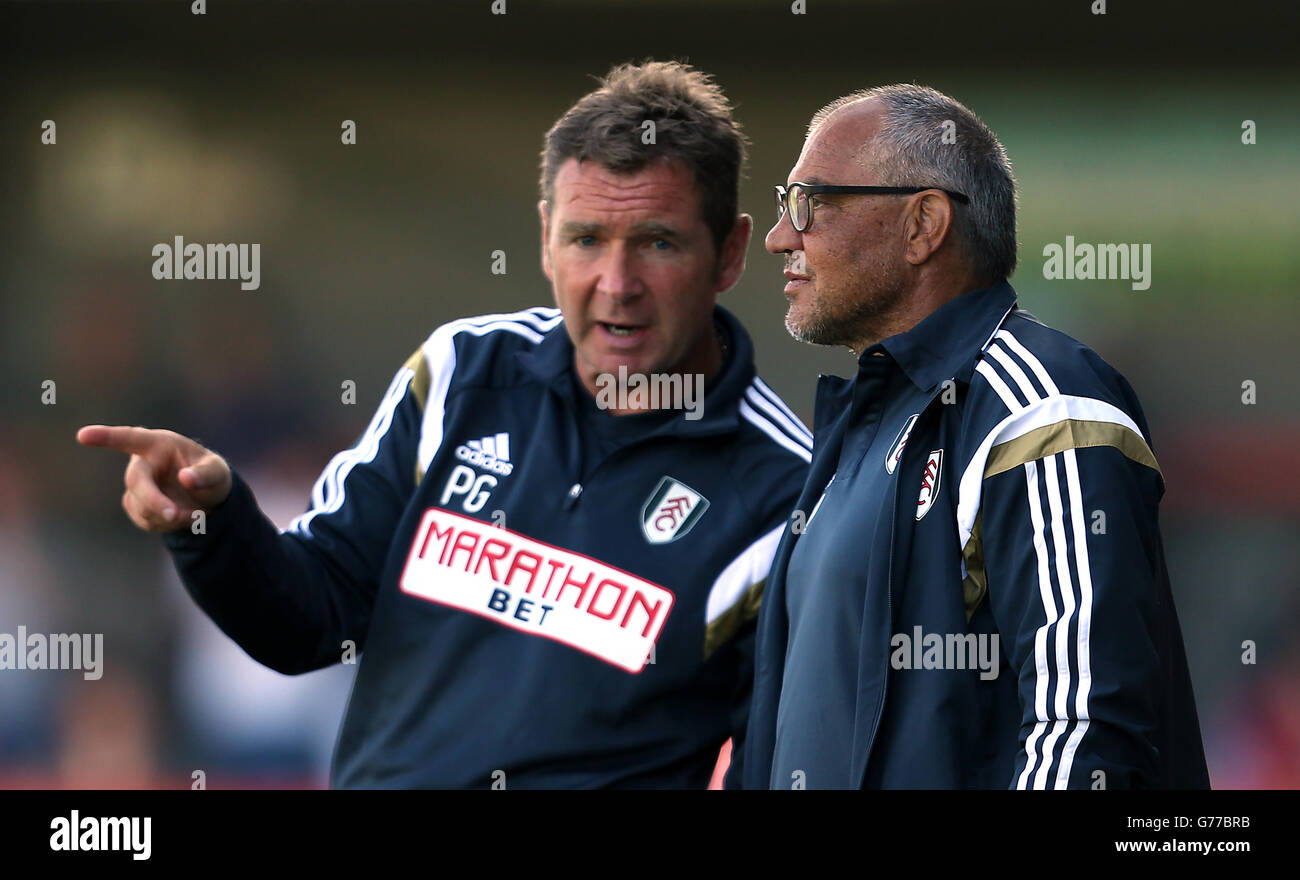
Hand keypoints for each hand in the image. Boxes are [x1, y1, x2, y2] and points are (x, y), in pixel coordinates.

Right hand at [77, 425, 232, 532]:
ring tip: (197, 514)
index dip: (107, 437)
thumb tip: (185, 479)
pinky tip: (181, 517)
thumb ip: (206, 474)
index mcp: (159, 444)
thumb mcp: (218, 472)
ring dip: (170, 516)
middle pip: (137, 482)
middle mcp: (143, 462)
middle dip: (155, 501)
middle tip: (175, 516)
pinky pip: (145, 520)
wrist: (207, 496)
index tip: (83, 436)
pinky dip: (166, 524)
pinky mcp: (135, 504)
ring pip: (142, 506)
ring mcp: (137, 485)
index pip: (130, 438)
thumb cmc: (211, 474)